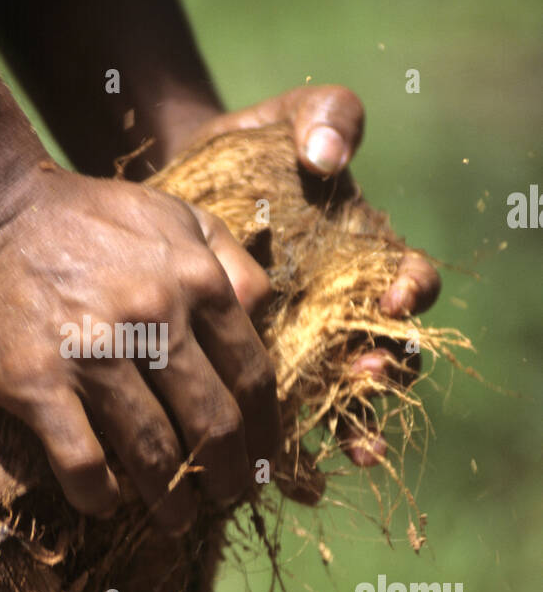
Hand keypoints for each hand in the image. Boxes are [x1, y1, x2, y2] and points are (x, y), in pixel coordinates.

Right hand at [0, 165, 280, 532]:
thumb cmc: (90, 220)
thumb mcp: (176, 217)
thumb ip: (230, 260)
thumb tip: (267, 311)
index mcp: (196, 283)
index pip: (252, 377)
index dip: (263, 432)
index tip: (260, 463)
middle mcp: (154, 320)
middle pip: (212, 424)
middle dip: (226, 476)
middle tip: (224, 499)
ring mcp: (93, 354)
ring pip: (152, 452)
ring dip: (171, 501)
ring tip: (177, 523)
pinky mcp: (36, 382)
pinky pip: (80, 460)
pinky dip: (98, 494)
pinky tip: (104, 503)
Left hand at [181, 85, 441, 465]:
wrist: (184, 185)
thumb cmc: (250, 148)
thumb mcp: (289, 118)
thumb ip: (326, 117)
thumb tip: (328, 156)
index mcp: (367, 256)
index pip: (407, 280)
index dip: (407, 293)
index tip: (389, 301)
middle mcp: (346, 309)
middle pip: (387, 352)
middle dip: (384, 372)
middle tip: (368, 380)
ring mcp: (307, 345)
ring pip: (345, 397)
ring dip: (355, 424)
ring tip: (352, 450)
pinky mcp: (262, 371)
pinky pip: (286, 416)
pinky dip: (294, 446)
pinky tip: (290, 474)